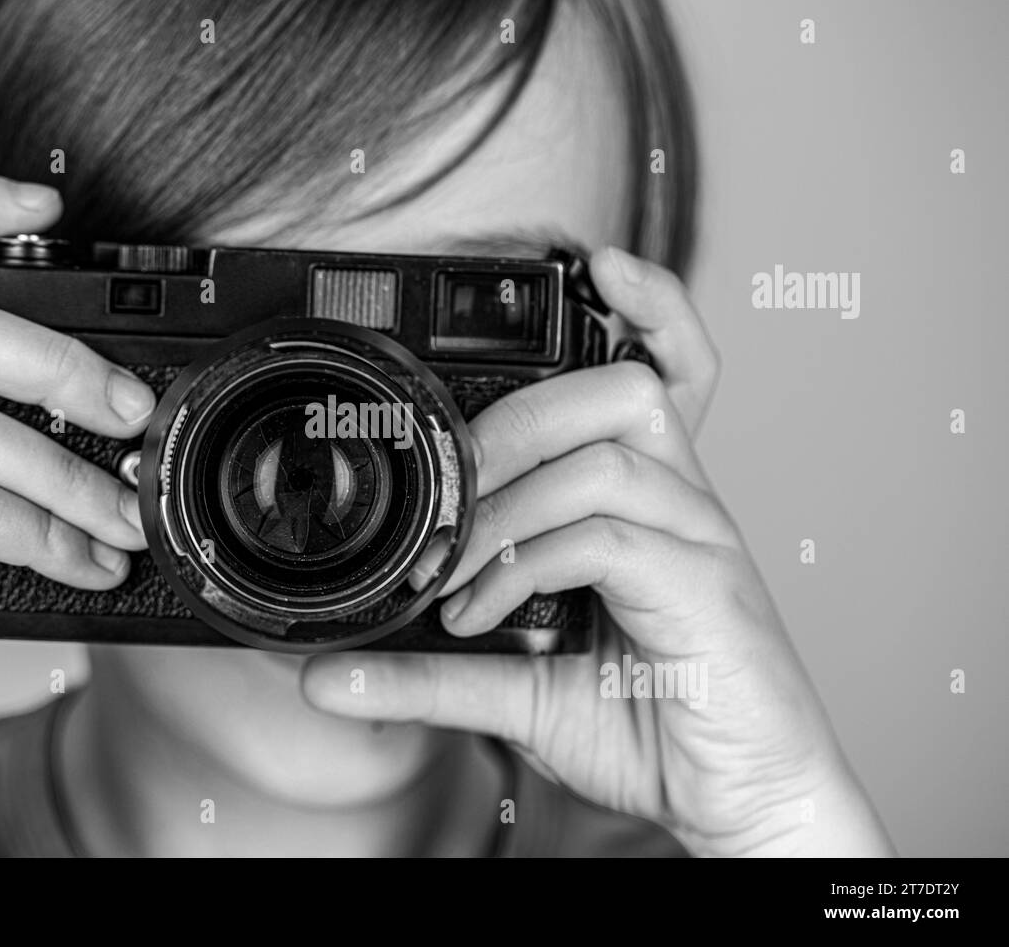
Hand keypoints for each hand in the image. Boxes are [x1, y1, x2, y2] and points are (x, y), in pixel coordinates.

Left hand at [302, 247, 893, 856]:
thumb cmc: (649, 725)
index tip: (594, 263)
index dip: (649, 306)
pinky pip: (603, 534)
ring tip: (455, 566)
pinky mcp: (706, 589)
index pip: (673, 371)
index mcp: (653, 503)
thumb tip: (326, 675)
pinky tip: (481, 610)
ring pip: (606, 451)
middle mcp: (685, 505)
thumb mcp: (517, 689)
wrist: (737, 801)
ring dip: (507, 497)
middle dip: (519, 417)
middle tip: (450, 487)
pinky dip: (523, 561)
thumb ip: (427, 672)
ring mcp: (700, 541)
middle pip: (622, 390)